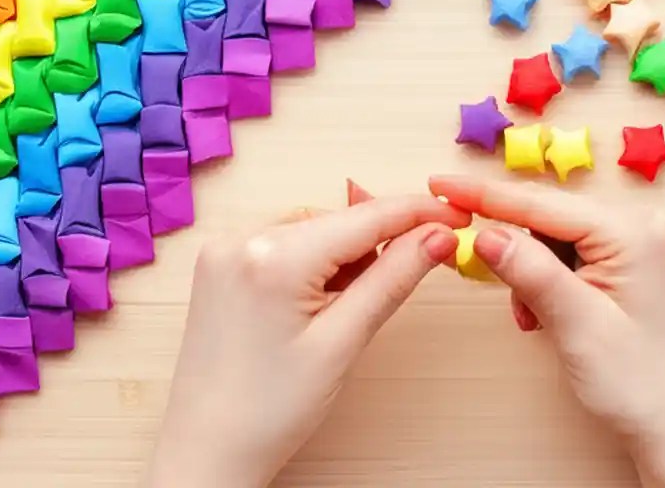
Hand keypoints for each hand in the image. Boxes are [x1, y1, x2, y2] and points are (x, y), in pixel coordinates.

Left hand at [146, 196, 469, 487]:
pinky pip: (285, 241)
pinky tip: (318, 302)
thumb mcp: (343, 342)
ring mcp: (225, 249)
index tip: (456, 217)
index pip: (366, 217)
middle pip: (339, 219)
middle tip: (404, 279)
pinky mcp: (220, 264)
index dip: (419, 213)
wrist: (208, 450)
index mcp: (273, 257)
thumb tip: (436, 236)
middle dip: (378, 243)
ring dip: (346, 254)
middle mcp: (241, 239)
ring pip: (314, 228)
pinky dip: (314, 261)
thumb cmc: (267, 411)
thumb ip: (393, 278)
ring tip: (343, 311)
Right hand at [428, 176, 664, 487]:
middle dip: (517, 251)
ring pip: (560, 236)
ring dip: (535, 272)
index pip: (544, 203)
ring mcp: (644, 241)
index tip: (441, 184)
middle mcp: (646, 224)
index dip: (486, 194)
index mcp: (637, 231)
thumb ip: (530, 271)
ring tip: (537, 318)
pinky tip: (552, 313)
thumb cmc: (639, 383)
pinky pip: (578, 252)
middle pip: (552, 216)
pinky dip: (554, 279)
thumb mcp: (575, 324)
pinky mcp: (638, 260)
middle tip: (493, 284)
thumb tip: (488, 232)